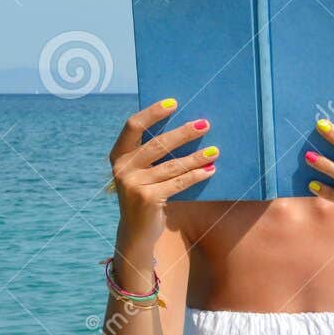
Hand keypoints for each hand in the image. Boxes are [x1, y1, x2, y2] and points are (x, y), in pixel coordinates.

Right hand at [109, 98, 216, 254]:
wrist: (136, 231)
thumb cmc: (146, 192)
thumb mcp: (142, 171)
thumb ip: (153, 153)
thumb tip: (188, 127)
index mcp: (118, 155)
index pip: (133, 126)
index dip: (153, 112)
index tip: (174, 103)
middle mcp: (122, 168)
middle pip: (157, 144)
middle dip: (183, 133)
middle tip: (205, 124)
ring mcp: (133, 185)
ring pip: (172, 165)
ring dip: (196, 157)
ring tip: (215, 150)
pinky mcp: (147, 199)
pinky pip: (178, 183)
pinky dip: (196, 175)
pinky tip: (210, 170)